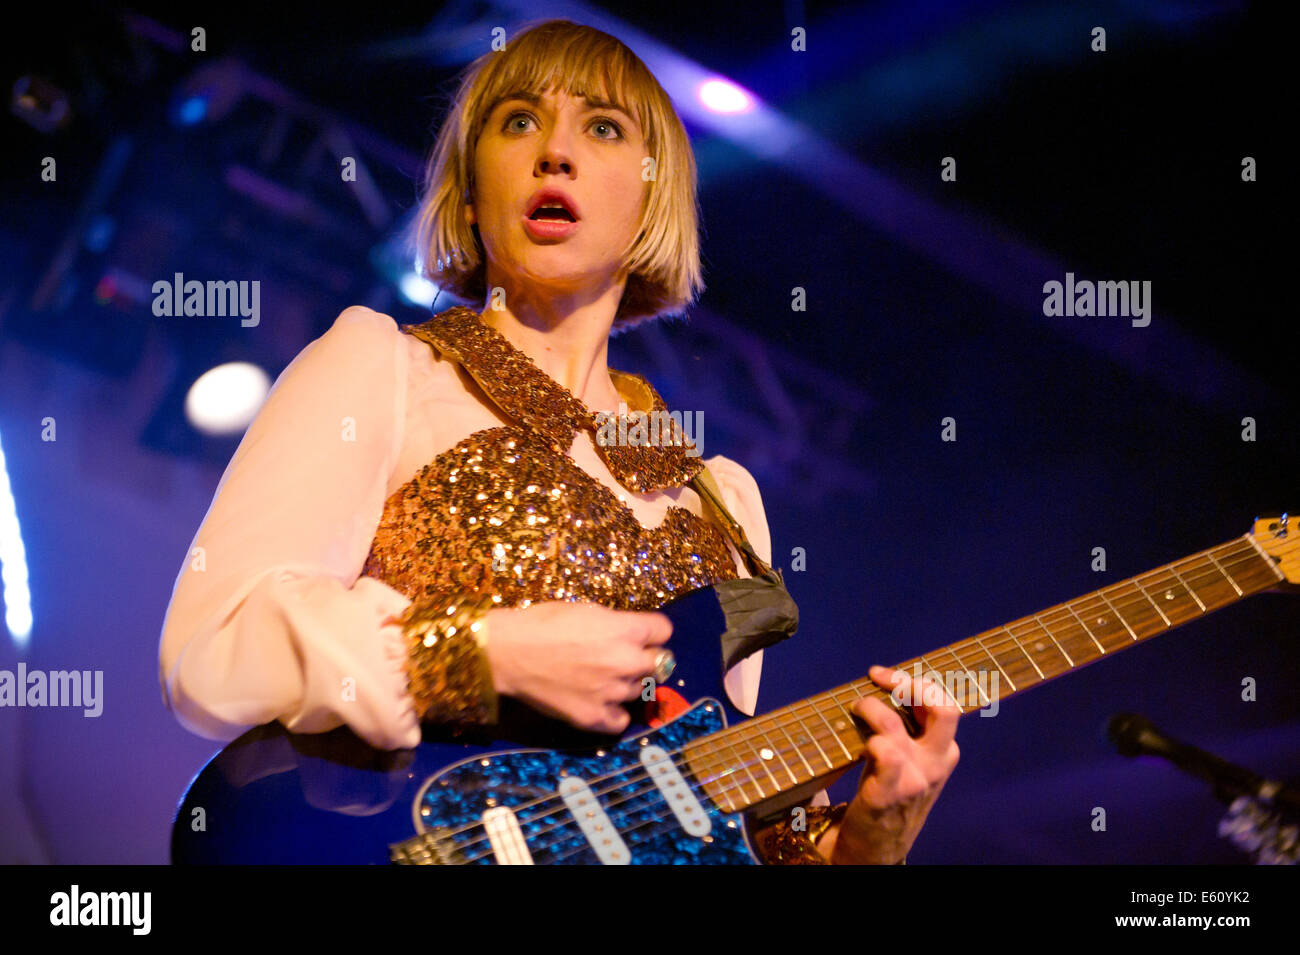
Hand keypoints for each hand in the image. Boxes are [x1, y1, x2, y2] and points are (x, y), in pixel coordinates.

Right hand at [483, 601, 670, 733]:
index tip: (640, 634)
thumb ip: (617, 625)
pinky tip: (600, 702)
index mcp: (627, 629)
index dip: (651, 631)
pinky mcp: (595, 717)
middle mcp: (627, 661)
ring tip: (600, 678)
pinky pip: (621, 720)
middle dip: (644, 658)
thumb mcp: (588, 611)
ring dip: (626, 684)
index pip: (664, 631)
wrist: (508, 652)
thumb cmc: (543, 623)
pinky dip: (613, 712)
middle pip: (659, 662)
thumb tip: (630, 635)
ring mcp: (613, 692)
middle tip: (622, 657)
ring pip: (639, 690)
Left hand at [819, 665, 960, 863]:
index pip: (944, 703)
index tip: (881, 674)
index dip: (913, 681)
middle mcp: (937, 763)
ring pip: (894, 724)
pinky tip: (859, 744)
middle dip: (907, 682)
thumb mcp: (910, 758)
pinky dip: (867, 739)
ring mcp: (916, 779)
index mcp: (946, 751)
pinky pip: (882, 752)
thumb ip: (909, 728)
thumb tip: (886, 684)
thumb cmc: (890, 790)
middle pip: (943, 708)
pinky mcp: (890, 793)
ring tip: (856, 709)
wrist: (879, 843)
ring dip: (869, 708)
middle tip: (878, 677)